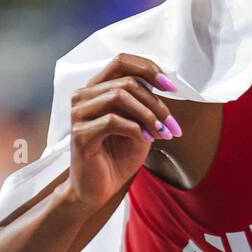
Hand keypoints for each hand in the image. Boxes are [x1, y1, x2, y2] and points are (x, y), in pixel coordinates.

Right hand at [64, 54, 182, 209]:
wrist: (98, 190)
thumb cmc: (118, 156)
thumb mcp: (139, 124)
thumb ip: (146, 102)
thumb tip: (167, 83)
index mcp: (96, 88)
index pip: (121, 61)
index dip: (149, 69)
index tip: (172, 87)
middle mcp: (83, 95)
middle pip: (127, 82)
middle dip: (157, 103)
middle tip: (172, 126)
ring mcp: (79, 113)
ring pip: (120, 97)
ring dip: (148, 115)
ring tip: (162, 133)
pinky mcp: (80, 134)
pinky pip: (114, 121)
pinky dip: (136, 129)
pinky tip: (146, 141)